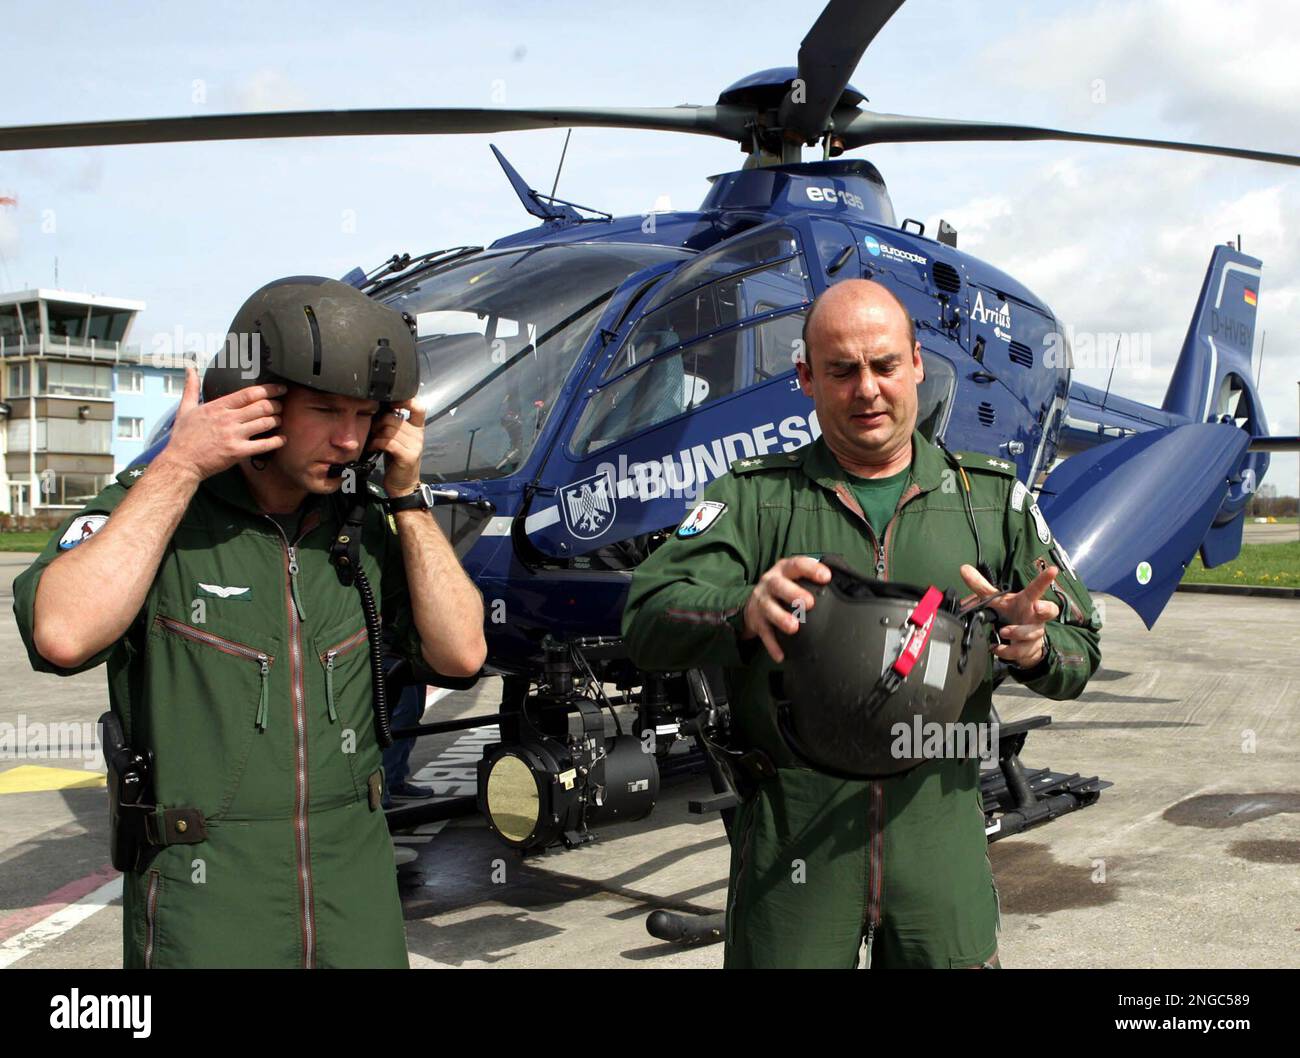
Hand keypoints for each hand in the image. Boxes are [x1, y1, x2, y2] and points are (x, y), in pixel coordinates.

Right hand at [157, 366, 285, 481]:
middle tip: (280, 406)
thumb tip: (190, 369)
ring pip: (265, 423)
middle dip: (276, 405)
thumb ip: (191, 388)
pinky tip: (282, 439)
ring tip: (279, 420)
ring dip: (276, 421)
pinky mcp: (237, 452)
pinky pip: (263, 445)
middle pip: (261, 407)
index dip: (268, 390)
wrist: (181, 462)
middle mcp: (228, 419)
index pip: (249, 393)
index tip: (279, 389)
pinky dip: (276, 441)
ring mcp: (233, 435)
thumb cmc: (183, 437)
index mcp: (218, 407)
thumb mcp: (185, 409)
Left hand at [369, 398, 426, 495]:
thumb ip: (393, 426)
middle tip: (372, 431)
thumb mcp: (397, 440)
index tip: (393, 403)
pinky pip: (388, 442)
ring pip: (390, 429)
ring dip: (376, 434)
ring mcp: (415, 445)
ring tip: (372, 440)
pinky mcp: (408, 456)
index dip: (407, 400)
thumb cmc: (397, 461)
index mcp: (417, 429)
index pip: (419, 407)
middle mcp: (418, 435)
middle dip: (379, 422)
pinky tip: (373, 448)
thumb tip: (378, 410)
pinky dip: (377, 443)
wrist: (403, 485)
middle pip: (394, 418)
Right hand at [740, 556, 831, 663]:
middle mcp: (770, 583)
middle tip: (809, 603)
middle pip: (778, 585)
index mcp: (784, 570)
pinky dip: (772, 645)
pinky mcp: (756, 621)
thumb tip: (844, 585)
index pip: (797, 565)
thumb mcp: (793, 578)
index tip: (826, 577)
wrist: (751, 603)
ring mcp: (761, 602)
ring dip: (781, 617)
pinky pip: (764, 634)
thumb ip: (812, 580)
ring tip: (794, 627)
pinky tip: (781, 655)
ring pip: (769, 608)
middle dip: (793, 593)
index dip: (811, 570)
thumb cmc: (782, 589)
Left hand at [959, 563, 1059, 668]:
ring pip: (1032, 634)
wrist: (1021, 639)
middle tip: (1037, 607)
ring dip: (1018, 632)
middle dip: (1045, 608)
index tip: (1053, 570)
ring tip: (1002, 631)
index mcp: (1027, 601)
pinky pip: (1021, 651)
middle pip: (1049, 611)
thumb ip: (980, 585)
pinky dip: (1007, 650)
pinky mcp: (1029, 648)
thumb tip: (964, 568)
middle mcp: (1035, 616)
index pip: (1038, 589)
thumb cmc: (1012, 613)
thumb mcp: (997, 599)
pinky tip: (996, 648)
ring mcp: (1034, 633)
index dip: (1045, 579)